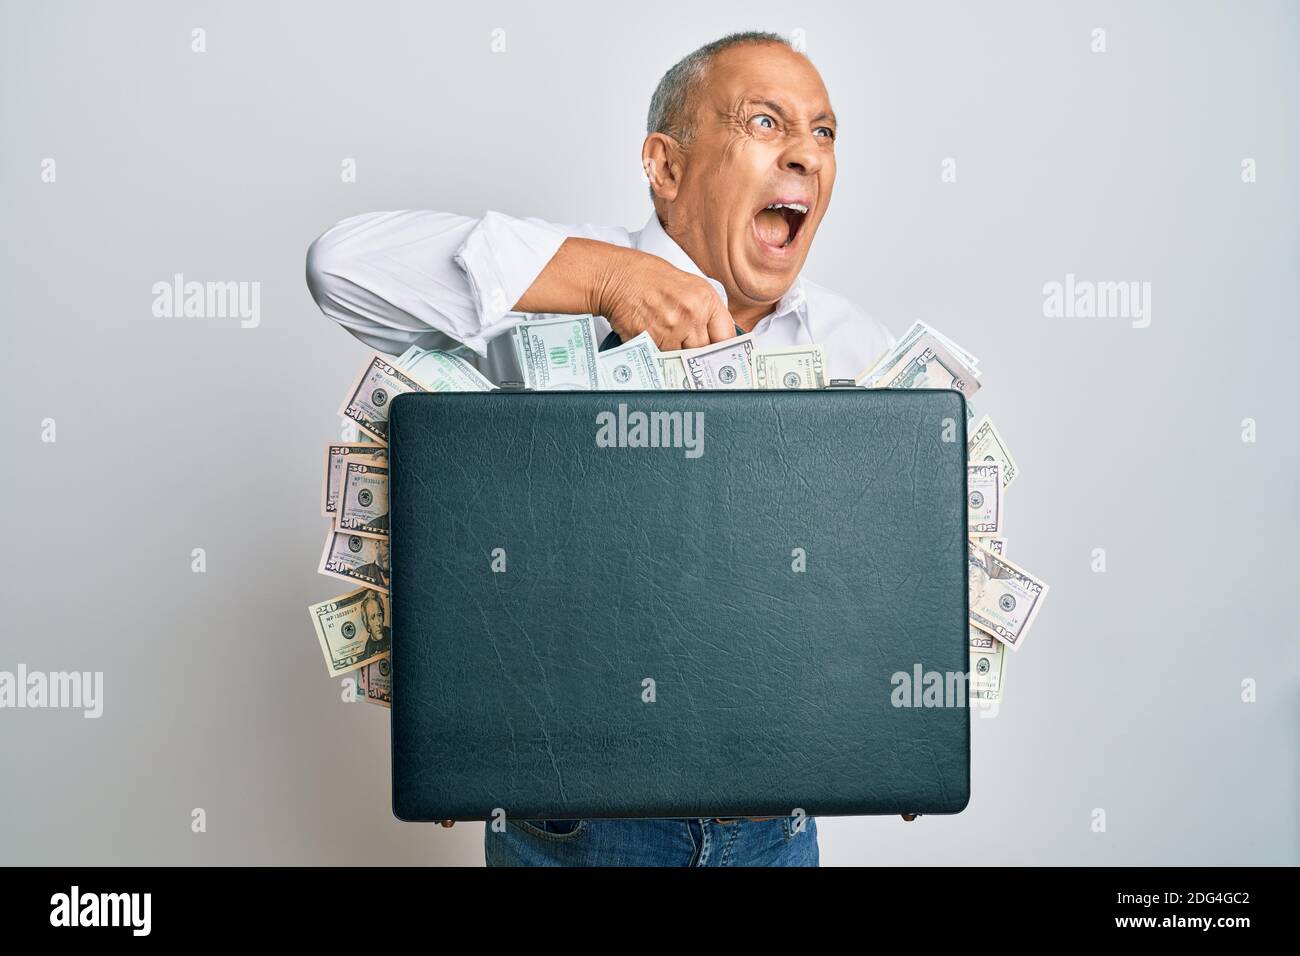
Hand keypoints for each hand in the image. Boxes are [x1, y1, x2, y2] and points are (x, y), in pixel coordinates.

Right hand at [593, 246, 735, 350]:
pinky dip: (658, 355)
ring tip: (665, 337)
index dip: (723, 349)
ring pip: (682, 359)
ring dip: (676, 354)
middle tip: (687, 347)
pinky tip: (652, 339)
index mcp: (705, 300)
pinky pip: (661, 359)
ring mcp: (669, 330)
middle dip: (696, 353)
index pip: (726, 337)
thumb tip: (717, 338)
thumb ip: (706, 312)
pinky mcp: (650, 341)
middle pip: (704, 353)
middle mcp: (690, 315)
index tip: (720, 356)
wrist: (617, 277)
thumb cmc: (649, 278)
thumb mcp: (690, 286)